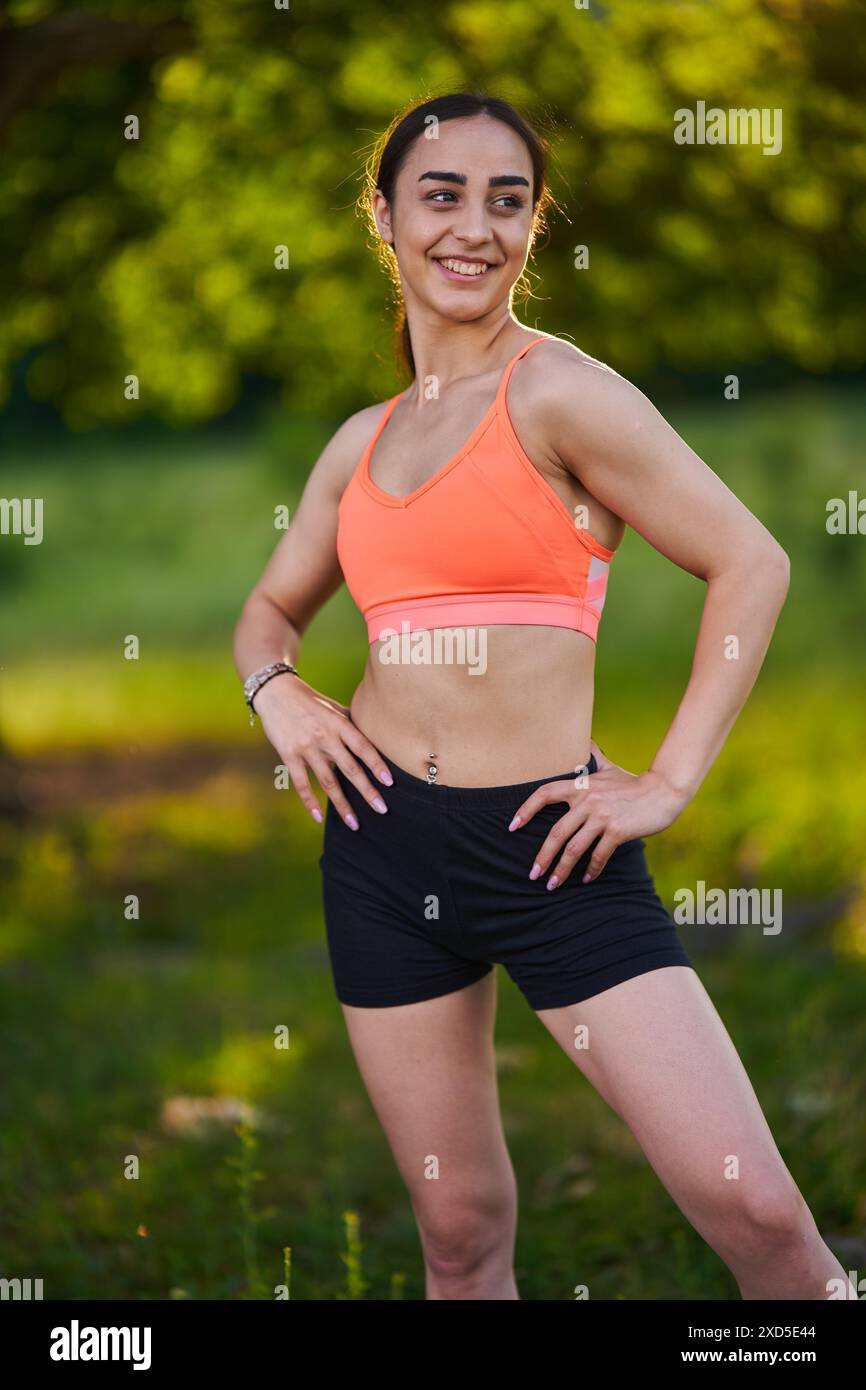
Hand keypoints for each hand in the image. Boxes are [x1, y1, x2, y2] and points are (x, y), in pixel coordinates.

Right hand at [252, 673, 392, 827]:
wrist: (275, 692)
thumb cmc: (309, 700)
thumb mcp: (333, 707)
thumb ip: (351, 723)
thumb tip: (373, 737)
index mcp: (339, 723)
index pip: (363, 747)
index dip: (377, 765)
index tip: (389, 783)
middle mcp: (325, 736)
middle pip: (350, 769)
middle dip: (367, 791)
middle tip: (382, 810)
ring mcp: (306, 747)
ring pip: (328, 782)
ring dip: (342, 805)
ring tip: (354, 823)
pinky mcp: (289, 755)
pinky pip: (301, 783)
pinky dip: (309, 801)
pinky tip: (318, 817)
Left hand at [507, 747, 689, 887]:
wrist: (664, 791)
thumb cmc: (634, 782)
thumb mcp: (609, 767)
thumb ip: (594, 757)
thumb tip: (586, 741)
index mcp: (581, 785)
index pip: (544, 794)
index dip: (525, 809)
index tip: (512, 826)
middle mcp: (587, 801)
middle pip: (556, 832)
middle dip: (542, 856)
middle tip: (533, 874)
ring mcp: (602, 816)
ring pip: (574, 848)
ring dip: (561, 869)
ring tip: (553, 884)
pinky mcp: (618, 831)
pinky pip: (599, 855)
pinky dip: (591, 869)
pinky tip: (586, 878)